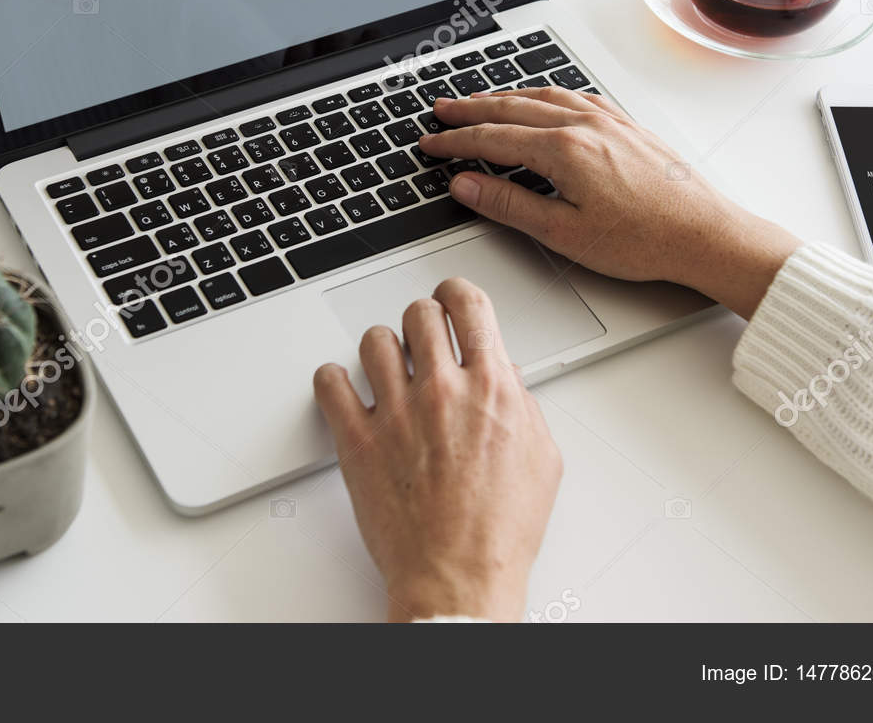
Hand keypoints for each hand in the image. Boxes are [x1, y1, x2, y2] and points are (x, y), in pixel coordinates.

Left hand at [313, 278, 561, 621]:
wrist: (459, 579)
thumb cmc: (500, 532)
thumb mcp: (542, 460)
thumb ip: (523, 407)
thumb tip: (506, 378)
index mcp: (492, 388)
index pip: (468, 305)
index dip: (455, 293)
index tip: (449, 298)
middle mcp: (443, 391)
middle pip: (419, 314)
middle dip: (421, 321)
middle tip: (422, 339)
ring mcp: (396, 413)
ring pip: (375, 340)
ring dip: (383, 349)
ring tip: (389, 369)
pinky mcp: (358, 441)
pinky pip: (330, 383)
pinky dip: (334, 380)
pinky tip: (346, 390)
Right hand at [419, 87, 798, 318]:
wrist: (705, 234)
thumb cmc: (645, 240)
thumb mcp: (565, 232)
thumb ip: (510, 204)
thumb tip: (467, 184)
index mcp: (565, 149)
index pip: (493, 137)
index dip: (455, 141)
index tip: (431, 143)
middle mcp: (585, 125)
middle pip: (513, 108)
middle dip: (471, 109)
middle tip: (442, 110)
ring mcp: (609, 121)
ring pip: (544, 96)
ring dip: (505, 96)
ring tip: (480, 100)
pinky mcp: (627, 126)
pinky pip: (575, 97)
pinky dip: (545, 95)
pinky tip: (543, 100)